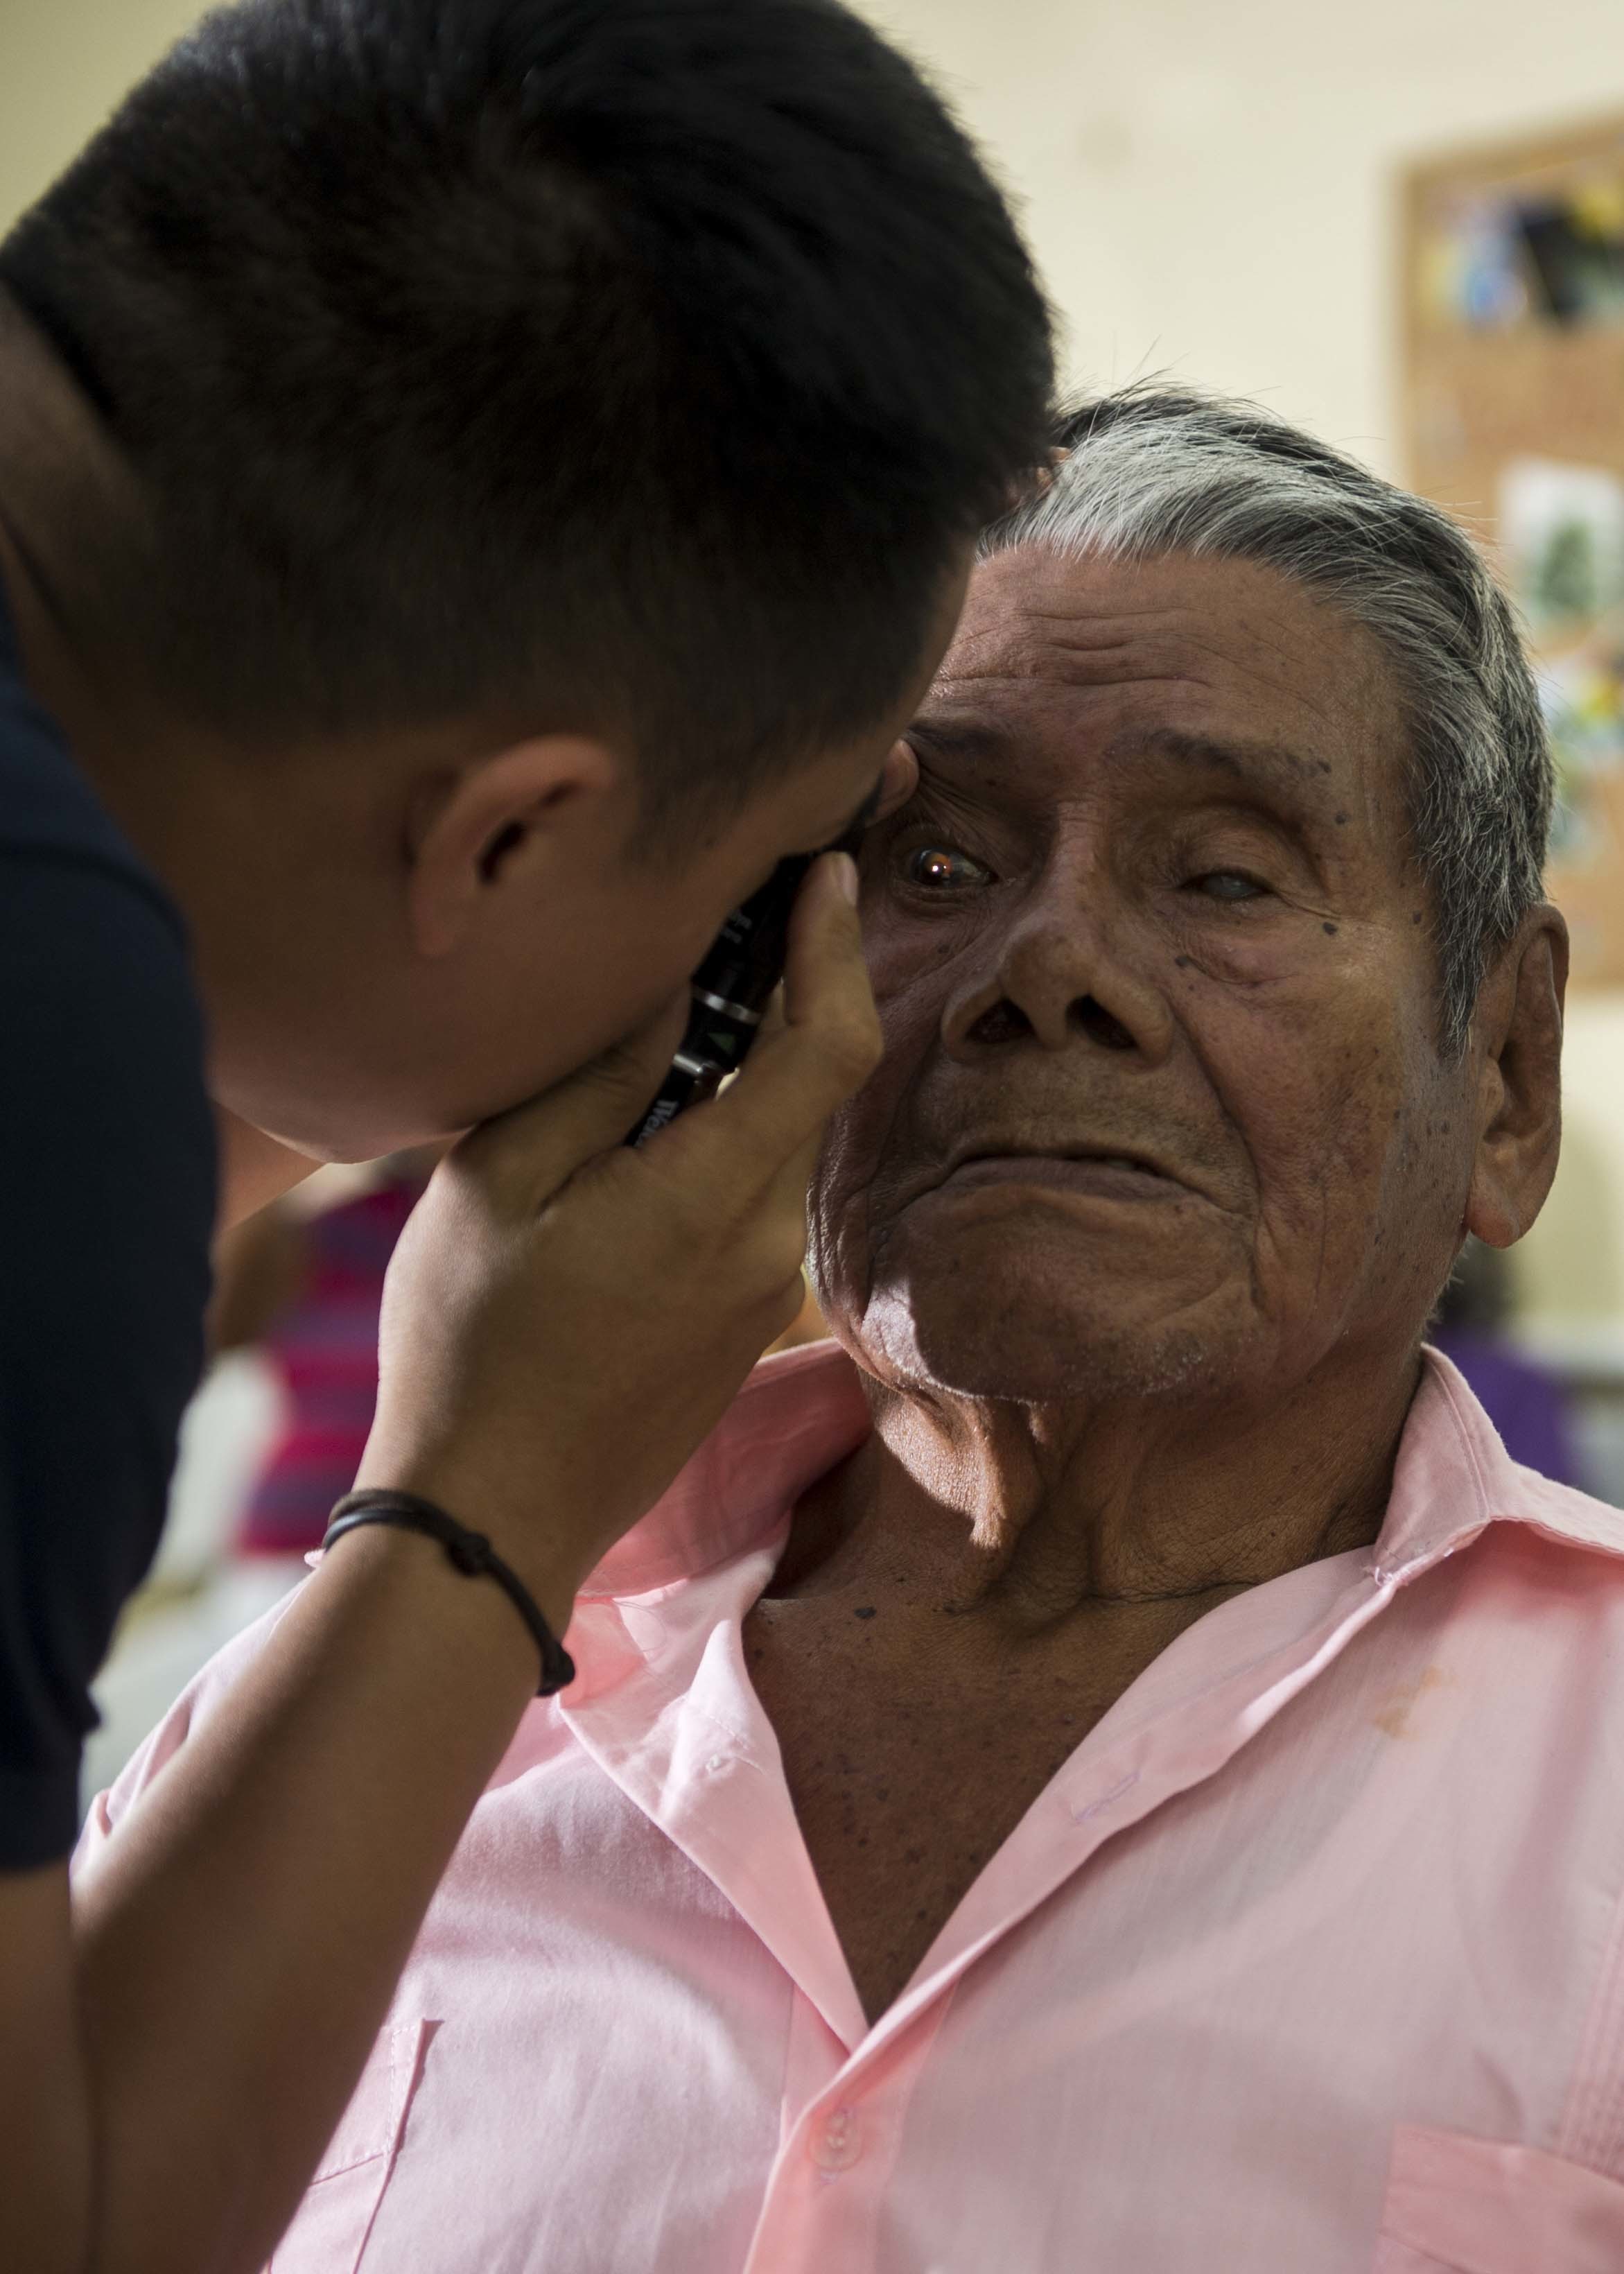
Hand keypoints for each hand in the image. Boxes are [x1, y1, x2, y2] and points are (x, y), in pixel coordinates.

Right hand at [355, 851, 878, 1627]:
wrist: (491, 1516)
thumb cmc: (471, 1341)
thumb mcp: (501, 1179)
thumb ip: (602, 1072)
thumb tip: (678, 983)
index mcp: (718, 1196)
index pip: (831, 1043)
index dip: (837, 946)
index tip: (829, 871)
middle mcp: (767, 1244)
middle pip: (812, 1085)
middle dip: (792, 992)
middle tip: (746, 907)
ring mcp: (758, 1293)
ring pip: (776, 1143)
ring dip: (748, 1068)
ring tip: (680, 1007)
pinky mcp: (735, 1326)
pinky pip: (749, 1200)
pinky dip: (725, 1136)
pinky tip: (650, 1124)